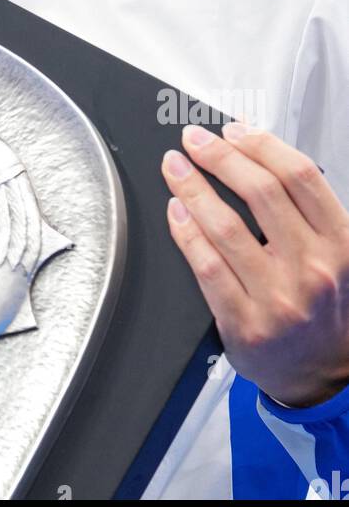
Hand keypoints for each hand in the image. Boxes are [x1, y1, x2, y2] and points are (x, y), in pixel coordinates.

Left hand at [161, 120, 348, 407]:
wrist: (323, 376)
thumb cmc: (324, 305)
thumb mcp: (332, 250)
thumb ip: (299, 204)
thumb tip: (252, 147)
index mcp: (340, 243)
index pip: (299, 176)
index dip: (262, 143)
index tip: (233, 130)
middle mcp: (312, 269)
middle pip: (260, 192)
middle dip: (220, 157)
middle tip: (194, 140)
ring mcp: (278, 298)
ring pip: (225, 226)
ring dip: (192, 187)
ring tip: (175, 166)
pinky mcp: (245, 323)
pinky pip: (206, 266)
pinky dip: (186, 232)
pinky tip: (176, 210)